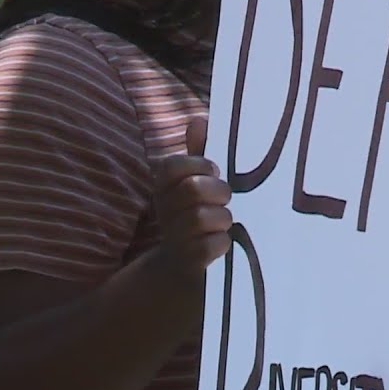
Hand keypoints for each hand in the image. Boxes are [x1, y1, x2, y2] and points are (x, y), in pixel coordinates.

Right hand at [154, 117, 232, 273]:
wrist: (181, 269)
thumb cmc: (194, 216)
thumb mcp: (195, 184)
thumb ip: (198, 153)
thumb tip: (199, 120)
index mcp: (163, 186)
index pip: (172, 166)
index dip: (198, 165)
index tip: (215, 170)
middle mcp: (163, 210)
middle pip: (193, 190)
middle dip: (218, 192)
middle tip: (225, 199)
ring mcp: (174, 237)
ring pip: (203, 218)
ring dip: (223, 219)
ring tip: (224, 223)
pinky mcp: (188, 262)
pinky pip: (211, 245)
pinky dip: (223, 243)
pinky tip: (222, 244)